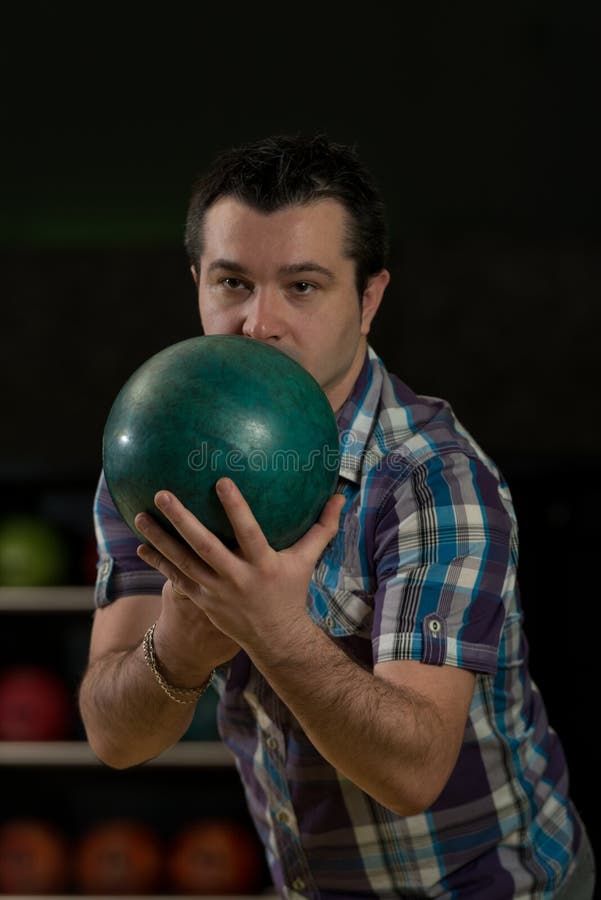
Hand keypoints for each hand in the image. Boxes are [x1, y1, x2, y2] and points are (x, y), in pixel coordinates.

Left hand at [134, 479, 344, 655]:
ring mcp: (215, 592)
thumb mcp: (307, 560)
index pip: (248, 533)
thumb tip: (340, 496)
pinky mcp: (202, 601)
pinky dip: (158, 563)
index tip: (221, 481)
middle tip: (162, 494)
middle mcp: (236, 578)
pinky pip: (175, 579)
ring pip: (183, 562)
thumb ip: (322, 528)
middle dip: (182, 520)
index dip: (236, 509)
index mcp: (263, 565)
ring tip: (140, 515)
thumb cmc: (291, 592)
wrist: (274, 639)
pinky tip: (139, 546)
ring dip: (160, 539)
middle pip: (205, 547)